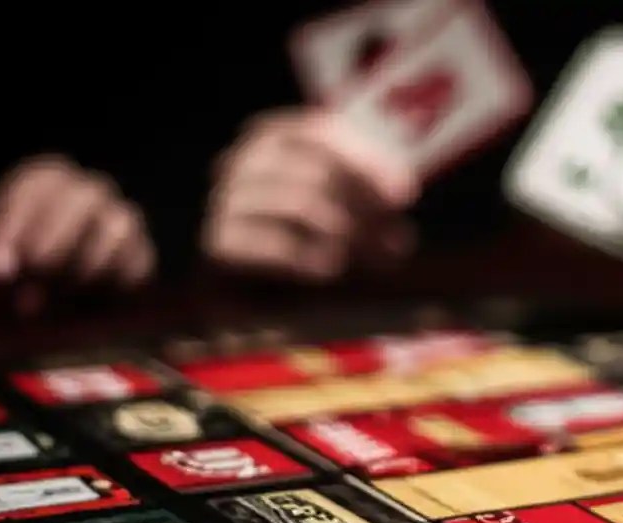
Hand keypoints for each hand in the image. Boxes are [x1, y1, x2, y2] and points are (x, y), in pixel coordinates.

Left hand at [0, 155, 154, 314]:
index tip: (0, 266)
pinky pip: (138, 263)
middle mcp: (90, 191)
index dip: (17, 227)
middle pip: (82, 200)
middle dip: (53, 244)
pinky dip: (111, 285)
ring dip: (81, 268)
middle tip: (28, 283)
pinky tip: (81, 306)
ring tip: (49, 304)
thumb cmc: (14, 257)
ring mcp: (123, 219)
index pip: (36, 188)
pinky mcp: (143, 255)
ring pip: (117, 229)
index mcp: (47, 179)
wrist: (54, 285)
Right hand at [203, 108, 419, 282]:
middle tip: (396, 242)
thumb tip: (400, 219)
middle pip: (316, 170)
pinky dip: (307, 256)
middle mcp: (245, 158)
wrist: (243, 289)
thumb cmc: (301, 238)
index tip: (404, 195)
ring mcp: (227, 197)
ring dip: (345, 233)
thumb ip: (370, 205)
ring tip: (371, 259)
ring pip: (299, 203)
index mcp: (274, 136)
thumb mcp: (343, 212)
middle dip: (364, 207)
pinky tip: (331, 269)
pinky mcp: (218, 240)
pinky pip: (271, 243)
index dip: (367, 162)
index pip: (322, 133)